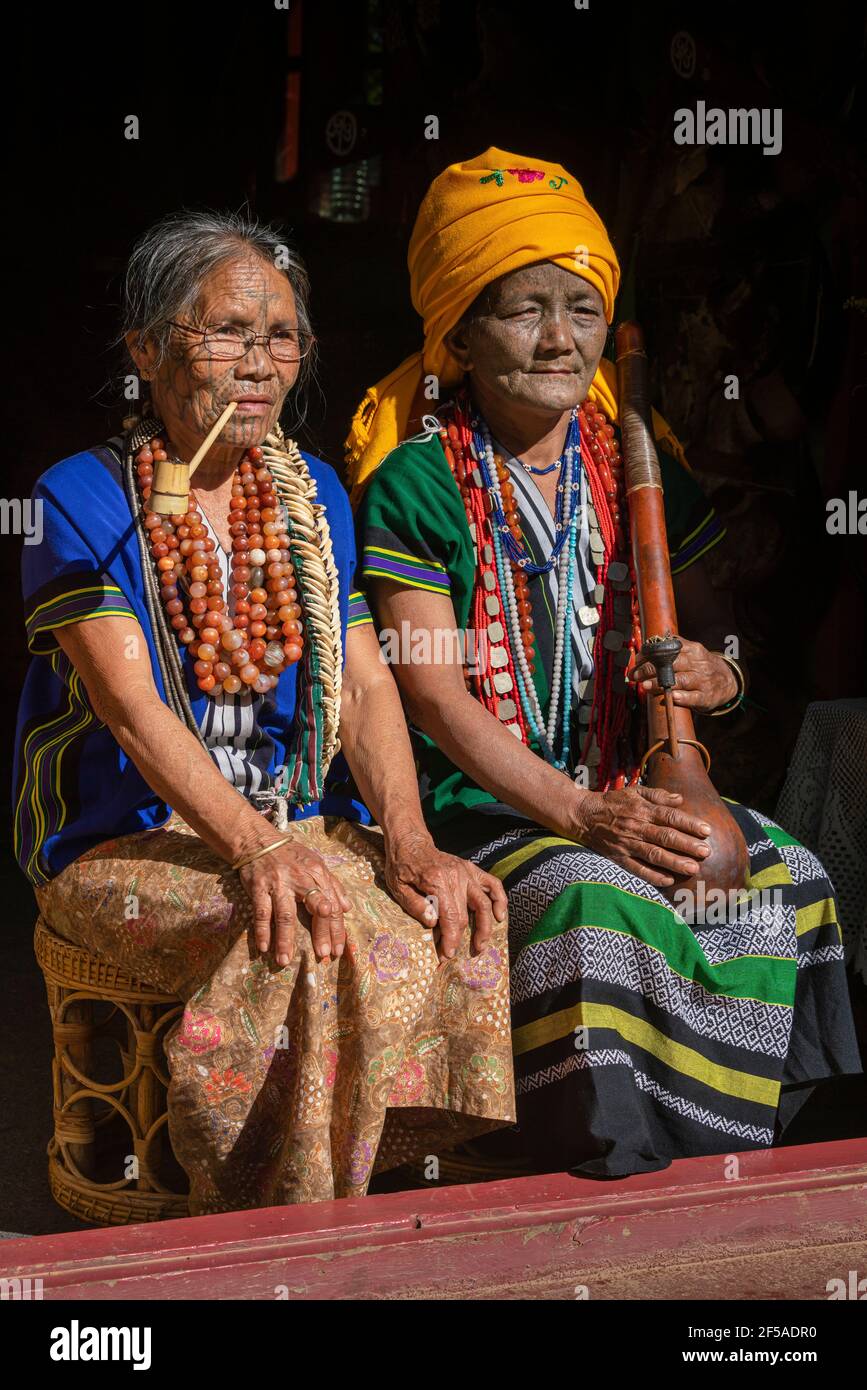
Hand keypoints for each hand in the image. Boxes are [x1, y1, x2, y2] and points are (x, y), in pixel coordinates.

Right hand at [238, 840, 352, 966]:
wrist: (258, 841)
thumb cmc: (291, 855)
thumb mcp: (316, 864)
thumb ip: (333, 885)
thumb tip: (347, 908)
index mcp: (318, 873)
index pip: (333, 905)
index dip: (337, 929)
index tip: (338, 949)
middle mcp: (301, 879)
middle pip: (317, 909)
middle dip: (321, 934)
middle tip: (323, 955)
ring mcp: (279, 884)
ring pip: (285, 916)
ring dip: (286, 940)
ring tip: (285, 961)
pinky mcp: (258, 887)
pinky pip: (261, 913)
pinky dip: (262, 931)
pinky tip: (264, 947)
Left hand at [383, 830, 507, 961]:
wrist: (410, 841)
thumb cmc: (402, 865)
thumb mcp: (398, 886)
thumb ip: (414, 904)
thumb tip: (433, 923)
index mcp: (437, 880)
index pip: (450, 916)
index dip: (450, 939)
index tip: (446, 955)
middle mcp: (456, 875)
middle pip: (465, 915)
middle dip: (460, 939)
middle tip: (453, 955)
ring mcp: (466, 872)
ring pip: (484, 903)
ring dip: (485, 927)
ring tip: (481, 945)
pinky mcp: (471, 869)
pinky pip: (493, 884)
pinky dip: (500, 900)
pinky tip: (500, 916)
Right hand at [572, 786, 712, 888]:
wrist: (583, 815)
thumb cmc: (613, 802)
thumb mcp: (634, 792)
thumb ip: (658, 795)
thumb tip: (680, 799)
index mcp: (642, 810)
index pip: (669, 817)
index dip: (689, 824)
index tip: (706, 830)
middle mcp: (635, 827)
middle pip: (664, 837)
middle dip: (687, 845)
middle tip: (706, 851)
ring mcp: (626, 844)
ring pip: (653, 855)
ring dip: (674, 862)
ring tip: (693, 868)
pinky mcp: (618, 857)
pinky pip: (636, 868)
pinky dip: (652, 875)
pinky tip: (668, 880)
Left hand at [629, 637, 737, 713]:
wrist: (728, 681)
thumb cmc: (701, 667)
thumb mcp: (692, 652)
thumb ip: (673, 648)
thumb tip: (648, 644)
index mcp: (693, 650)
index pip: (669, 649)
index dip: (651, 654)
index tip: (637, 659)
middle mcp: (698, 664)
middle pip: (672, 664)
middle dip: (651, 669)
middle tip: (635, 675)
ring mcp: (703, 681)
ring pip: (681, 680)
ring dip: (661, 683)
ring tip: (645, 686)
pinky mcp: (706, 697)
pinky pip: (693, 697)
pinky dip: (682, 698)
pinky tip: (671, 698)